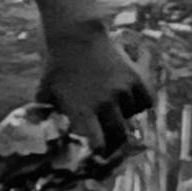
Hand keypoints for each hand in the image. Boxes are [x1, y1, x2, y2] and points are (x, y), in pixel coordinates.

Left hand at [41, 25, 154, 146]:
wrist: (75, 36)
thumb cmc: (57, 67)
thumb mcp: (46, 94)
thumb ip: (50, 116)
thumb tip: (48, 136)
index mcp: (80, 110)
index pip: (97, 144)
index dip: (98, 153)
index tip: (95, 155)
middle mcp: (104, 103)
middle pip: (119, 136)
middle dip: (114, 142)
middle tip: (109, 141)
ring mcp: (122, 90)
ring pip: (132, 116)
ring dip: (124, 115)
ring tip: (110, 104)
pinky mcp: (135, 78)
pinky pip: (145, 102)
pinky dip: (139, 103)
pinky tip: (126, 97)